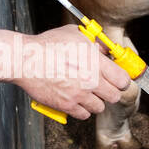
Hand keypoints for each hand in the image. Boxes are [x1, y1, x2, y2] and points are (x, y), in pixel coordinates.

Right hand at [13, 26, 130, 118]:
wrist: (26, 60)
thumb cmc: (47, 45)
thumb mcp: (75, 34)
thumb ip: (94, 43)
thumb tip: (106, 50)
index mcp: (96, 62)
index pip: (123, 80)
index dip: (122, 80)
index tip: (118, 78)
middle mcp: (91, 80)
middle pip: (115, 96)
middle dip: (110, 91)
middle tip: (104, 86)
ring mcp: (79, 95)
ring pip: (100, 107)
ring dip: (96, 101)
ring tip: (87, 93)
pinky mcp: (66, 105)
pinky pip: (84, 115)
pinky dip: (82, 109)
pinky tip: (77, 100)